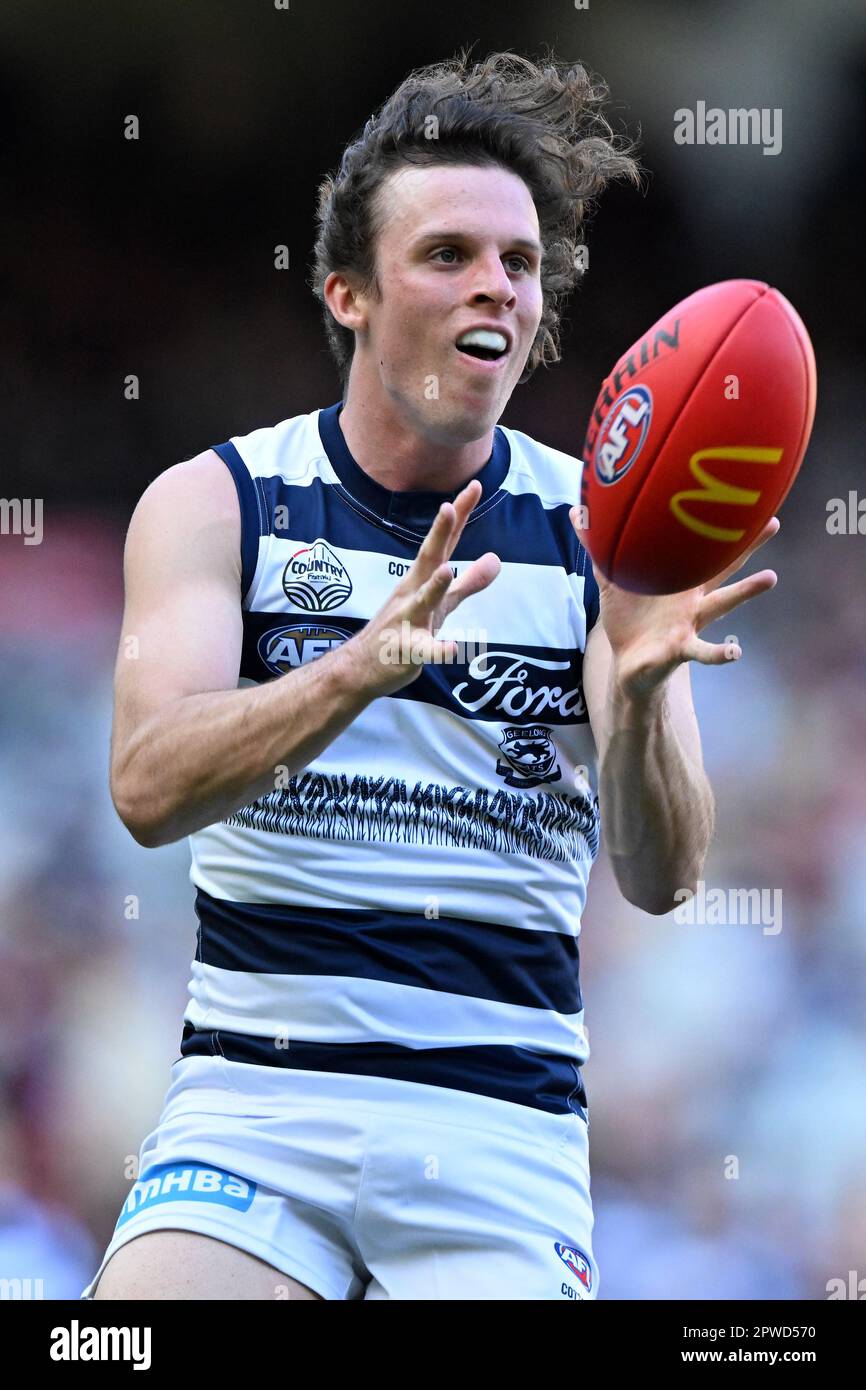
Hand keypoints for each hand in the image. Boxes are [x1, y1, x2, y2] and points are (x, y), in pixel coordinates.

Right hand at [351, 480, 500, 696]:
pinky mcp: (407, 651)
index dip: (458, 515)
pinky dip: (438, 650)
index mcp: (421, 579)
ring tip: (446, 572)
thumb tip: (496, 558)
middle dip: (439, 534)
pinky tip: (452, 649)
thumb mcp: (441, 604)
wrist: (362, 667)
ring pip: (423, 602)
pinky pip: (424, 651)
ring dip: (434, 587)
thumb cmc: (404, 629)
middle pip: (428, 559)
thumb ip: (469, 582)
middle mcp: (412, 593)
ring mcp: (408, 621)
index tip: (474, 485)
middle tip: (449, 506)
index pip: (443, 542)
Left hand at [570, 512, 779, 701]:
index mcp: (677, 578)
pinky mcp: (682, 648)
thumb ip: (597, 548)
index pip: (700, 545)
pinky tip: (736, 652)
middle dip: (746, 545)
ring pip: (722, 603)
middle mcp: (692, 597)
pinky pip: (704, 651)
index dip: (715, 523)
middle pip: (723, 566)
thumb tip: (577, 512)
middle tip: (772, 522)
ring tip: (770, 578)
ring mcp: (691, 622)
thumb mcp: (611, 580)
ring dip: (745, 592)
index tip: (737, 495)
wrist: (626, 663)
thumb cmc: (627, 618)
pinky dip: (720, 653)